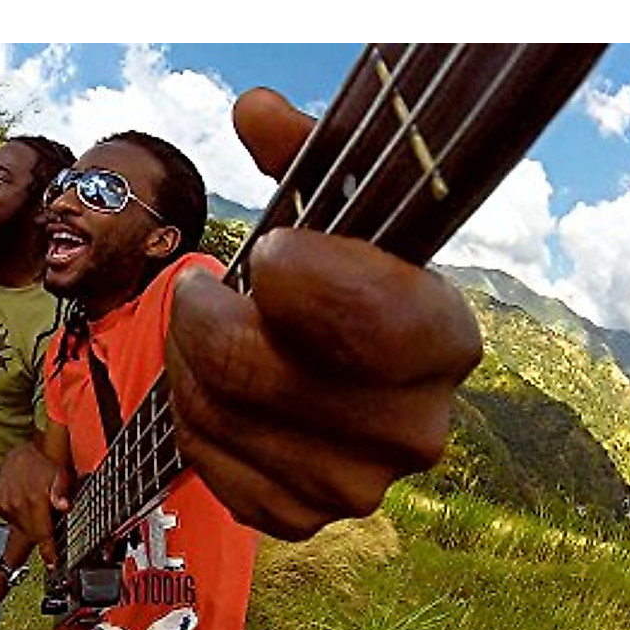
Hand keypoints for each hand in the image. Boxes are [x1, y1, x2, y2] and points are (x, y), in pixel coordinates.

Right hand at [0, 442, 71, 566]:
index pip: (43, 533)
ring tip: (39, 513)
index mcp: (35, 499)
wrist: (19, 453)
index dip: (48, 551)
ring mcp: (6, 506)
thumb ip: (62, 491)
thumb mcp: (60, 474)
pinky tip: (26, 507)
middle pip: (32, 534)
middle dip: (43, 537)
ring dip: (32, 527)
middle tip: (51, 537)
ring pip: (22, 529)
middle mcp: (18, 505)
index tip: (52, 562)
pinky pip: (11, 521)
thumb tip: (64, 506)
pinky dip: (21, 518)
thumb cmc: (43, 464)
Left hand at [164, 87, 482, 540]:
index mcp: (445, 340)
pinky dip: (190, 421)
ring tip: (199, 333)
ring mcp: (357, 485)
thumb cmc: (337, 279)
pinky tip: (209, 391)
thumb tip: (257, 112)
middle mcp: (416, 428)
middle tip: (198, 290)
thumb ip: (304, 152)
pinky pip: (208, 466)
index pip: (366, 317)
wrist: (345, 372)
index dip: (296, 274)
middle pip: (258, 373)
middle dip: (204, 317)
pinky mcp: (300, 517)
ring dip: (184, 363)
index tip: (271, 248)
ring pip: (216, 416)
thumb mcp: (336, 204)